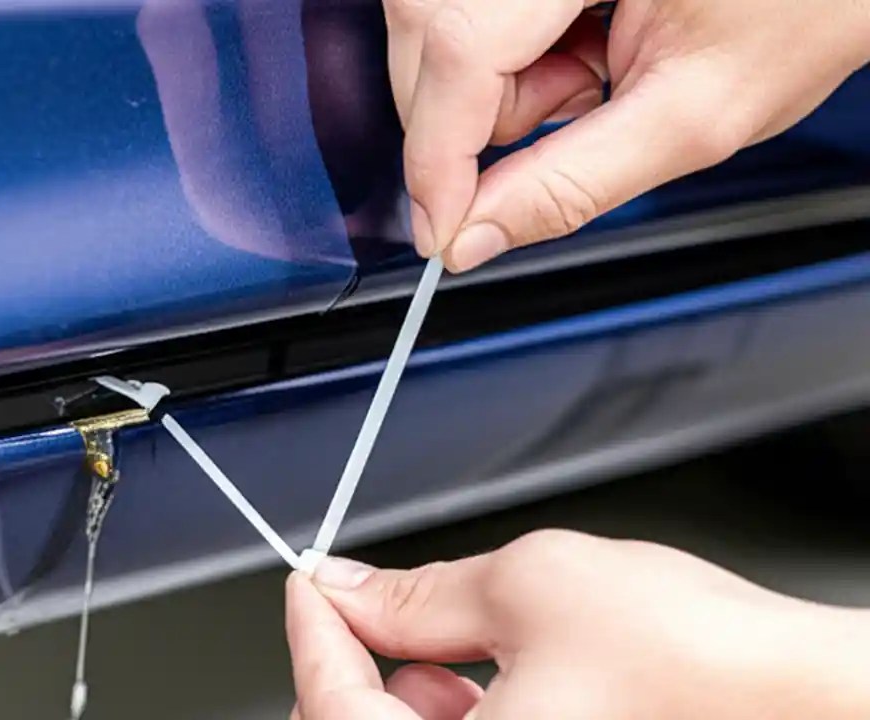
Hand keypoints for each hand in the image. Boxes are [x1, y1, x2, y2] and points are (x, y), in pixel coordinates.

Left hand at [287, 529, 869, 718]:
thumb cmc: (693, 660)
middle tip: (374, 607)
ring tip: (452, 644)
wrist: (798, 694)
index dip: (310, 629)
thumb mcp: (525, 587)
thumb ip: (415, 594)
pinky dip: (454, 719)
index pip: (327, 701)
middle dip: (355, 667)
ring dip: (406, 694)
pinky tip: (486, 680)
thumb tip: (350, 588)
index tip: (310, 583)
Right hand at [390, 0, 869, 269]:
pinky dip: (502, 56)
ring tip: (589, 71)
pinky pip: (458, 13)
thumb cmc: (797, 6)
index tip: (440, 228)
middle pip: (430, 35)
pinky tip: (572, 46)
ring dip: (493, 84)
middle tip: (572, 112)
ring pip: (435, 28)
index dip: (437, 152)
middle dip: (474, 113)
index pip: (461, 47)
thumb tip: (474, 235)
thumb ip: (572, 184)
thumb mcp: (693, 118)